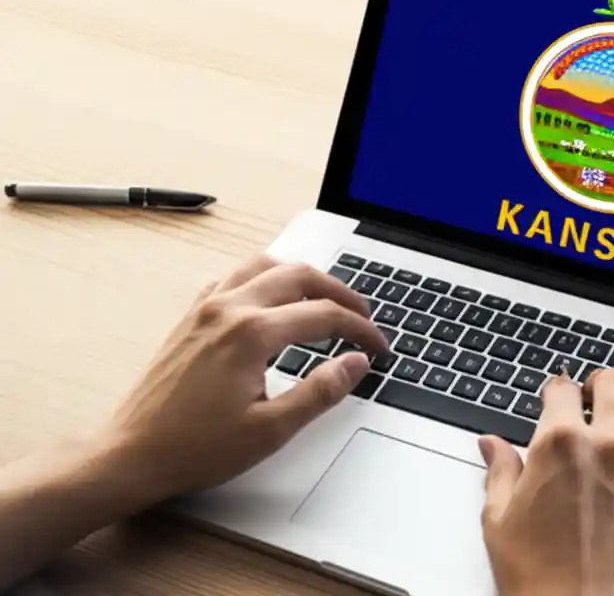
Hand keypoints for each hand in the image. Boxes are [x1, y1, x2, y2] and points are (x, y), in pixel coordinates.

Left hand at [102, 255, 387, 500]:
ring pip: (263, 266)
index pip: (323, 315)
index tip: (376, 347)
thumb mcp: (271, 429)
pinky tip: (271, 301)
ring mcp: (204, 309)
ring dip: (301, 276)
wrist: (131, 455)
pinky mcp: (189, 319)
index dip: (359, 329)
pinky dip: (262, 279)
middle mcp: (228, 309)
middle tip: (361, 317)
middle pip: (298, 276)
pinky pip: (232, 278)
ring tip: (323, 298)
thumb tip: (355, 364)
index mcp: (252, 333)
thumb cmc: (196, 448)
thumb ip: (321, 391)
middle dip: (339, 293)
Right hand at [479, 370, 613, 595]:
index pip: (562, 389)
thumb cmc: (538, 575)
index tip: (556, 396)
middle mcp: (606, 446)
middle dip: (600, 384)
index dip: (557, 390)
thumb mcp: (500, 518)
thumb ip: (500, 471)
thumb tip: (492, 444)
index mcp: (559, 444)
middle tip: (593, 397)